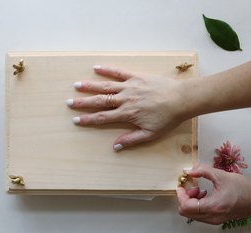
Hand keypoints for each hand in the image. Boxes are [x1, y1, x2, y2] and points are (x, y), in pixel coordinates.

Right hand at [67, 65, 188, 149]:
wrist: (181, 99)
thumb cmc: (167, 118)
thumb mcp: (150, 134)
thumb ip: (131, 139)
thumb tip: (115, 146)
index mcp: (127, 114)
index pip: (102, 117)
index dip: (88, 119)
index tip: (76, 120)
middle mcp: (124, 99)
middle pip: (99, 101)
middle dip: (83, 102)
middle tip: (69, 102)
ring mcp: (129, 86)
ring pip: (106, 86)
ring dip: (90, 86)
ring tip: (77, 85)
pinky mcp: (136, 76)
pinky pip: (119, 72)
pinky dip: (107, 70)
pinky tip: (96, 67)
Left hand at [177, 165, 250, 224]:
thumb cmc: (244, 188)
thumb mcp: (221, 175)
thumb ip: (202, 170)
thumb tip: (188, 171)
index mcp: (213, 206)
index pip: (186, 206)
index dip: (181, 195)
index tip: (182, 185)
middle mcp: (212, 216)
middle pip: (186, 212)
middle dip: (185, 198)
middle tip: (192, 187)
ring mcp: (214, 220)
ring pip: (192, 214)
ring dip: (191, 201)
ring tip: (200, 190)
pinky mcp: (217, 219)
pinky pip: (200, 215)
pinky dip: (198, 205)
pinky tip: (205, 194)